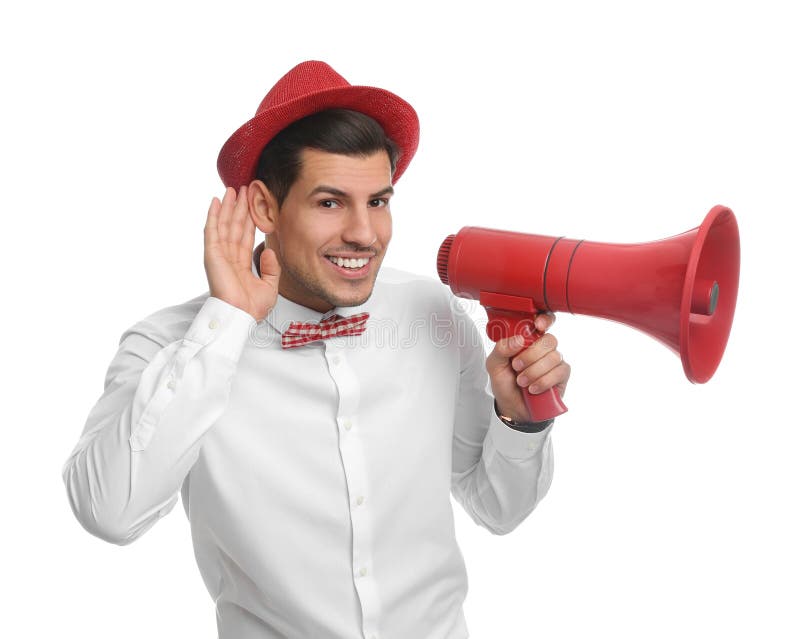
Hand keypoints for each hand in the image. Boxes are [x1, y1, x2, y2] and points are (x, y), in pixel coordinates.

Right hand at [204, 186, 280, 321]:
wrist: (241, 315)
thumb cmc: (252, 307)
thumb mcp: (270, 286)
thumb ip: (271, 267)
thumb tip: (269, 250)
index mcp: (241, 264)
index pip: (246, 235)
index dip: (249, 219)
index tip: (252, 204)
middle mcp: (229, 257)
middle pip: (234, 226)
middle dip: (239, 208)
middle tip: (243, 189)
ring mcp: (219, 254)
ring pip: (224, 224)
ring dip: (227, 206)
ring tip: (232, 189)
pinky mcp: (212, 254)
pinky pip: (212, 230)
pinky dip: (213, 215)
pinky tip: (215, 201)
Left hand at [485, 313, 570, 422]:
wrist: (512, 407)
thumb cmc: (505, 383)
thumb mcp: (494, 365)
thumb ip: (501, 349)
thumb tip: (518, 339)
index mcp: (527, 340)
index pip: (543, 321)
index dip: (545, 319)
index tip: (537, 325)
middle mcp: (543, 348)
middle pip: (548, 340)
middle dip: (531, 355)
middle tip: (517, 367)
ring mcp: (554, 361)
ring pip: (553, 357)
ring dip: (534, 371)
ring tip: (522, 382)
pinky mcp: (562, 376)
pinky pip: (559, 372)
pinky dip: (543, 381)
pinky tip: (533, 389)